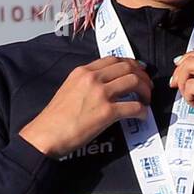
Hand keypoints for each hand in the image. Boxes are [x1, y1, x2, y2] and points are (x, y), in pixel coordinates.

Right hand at [19, 56, 151, 156]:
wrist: (46, 134)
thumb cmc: (55, 118)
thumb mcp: (68, 89)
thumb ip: (85, 83)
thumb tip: (105, 87)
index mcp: (82, 71)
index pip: (113, 59)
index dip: (130, 64)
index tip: (137, 71)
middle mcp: (93, 78)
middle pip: (128, 67)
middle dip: (142, 76)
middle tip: (147, 86)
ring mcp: (100, 94)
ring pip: (134, 82)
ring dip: (146, 91)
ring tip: (146, 100)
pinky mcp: (107, 112)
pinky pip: (134, 107)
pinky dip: (142, 111)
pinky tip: (142, 116)